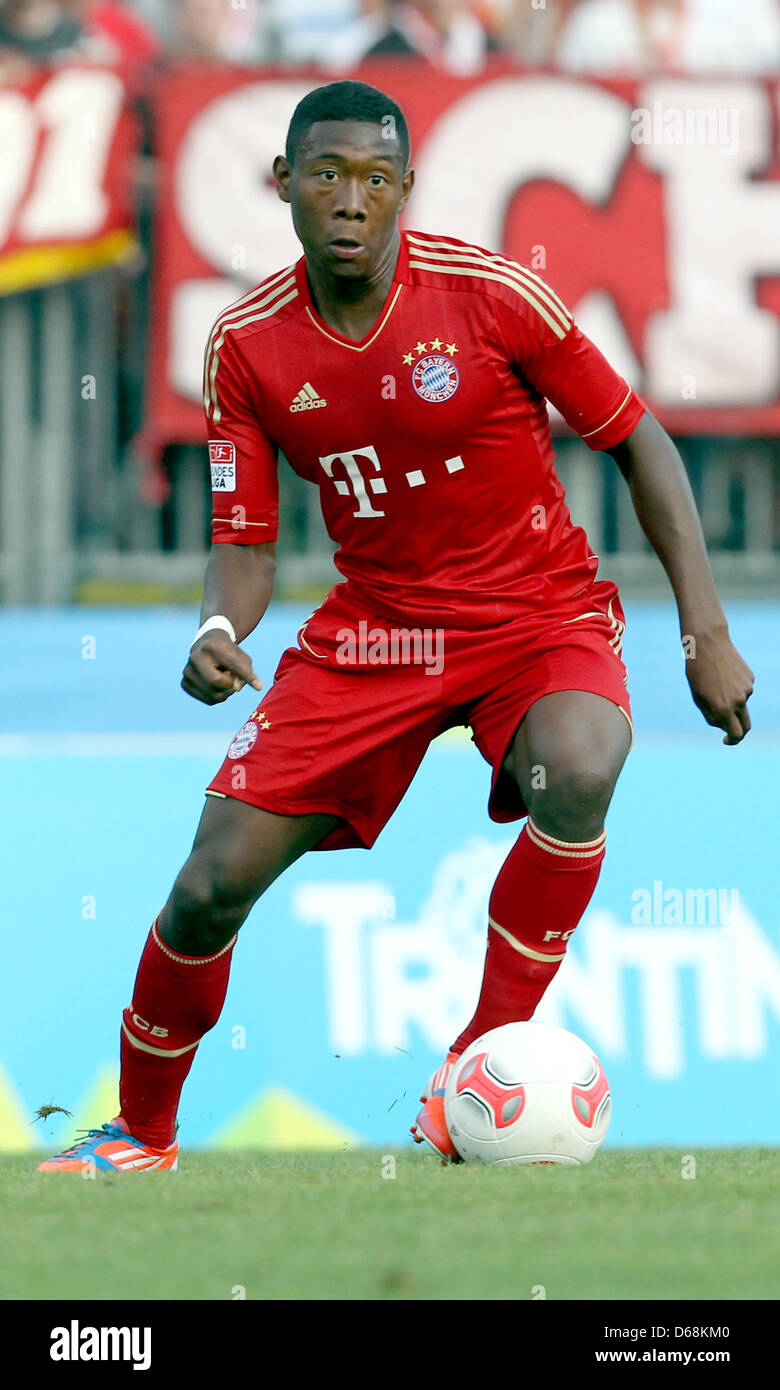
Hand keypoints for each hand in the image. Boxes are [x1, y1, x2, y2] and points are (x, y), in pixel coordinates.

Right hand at [181, 633, 262, 705]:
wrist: (206, 646)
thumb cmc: (228, 653)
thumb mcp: (242, 657)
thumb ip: (245, 671)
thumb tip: (237, 688)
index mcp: (212, 647)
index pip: (232, 664)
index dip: (247, 676)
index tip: (259, 686)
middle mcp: (195, 657)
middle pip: (216, 682)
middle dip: (230, 684)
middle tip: (233, 676)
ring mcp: (187, 671)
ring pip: (214, 695)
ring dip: (226, 691)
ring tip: (224, 678)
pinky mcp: (185, 684)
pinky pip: (208, 700)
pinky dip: (218, 696)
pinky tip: (216, 684)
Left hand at [685, 630, 753, 744]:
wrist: (708, 644)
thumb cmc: (698, 672)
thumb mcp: (698, 698)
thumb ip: (712, 715)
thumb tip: (725, 726)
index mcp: (722, 709)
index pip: (736, 734)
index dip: (732, 740)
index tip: (726, 739)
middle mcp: (738, 702)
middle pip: (746, 725)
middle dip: (739, 731)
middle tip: (729, 729)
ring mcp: (746, 690)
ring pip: (741, 704)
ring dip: (731, 701)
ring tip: (715, 683)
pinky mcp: (750, 679)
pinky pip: (742, 689)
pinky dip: (734, 687)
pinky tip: (724, 674)